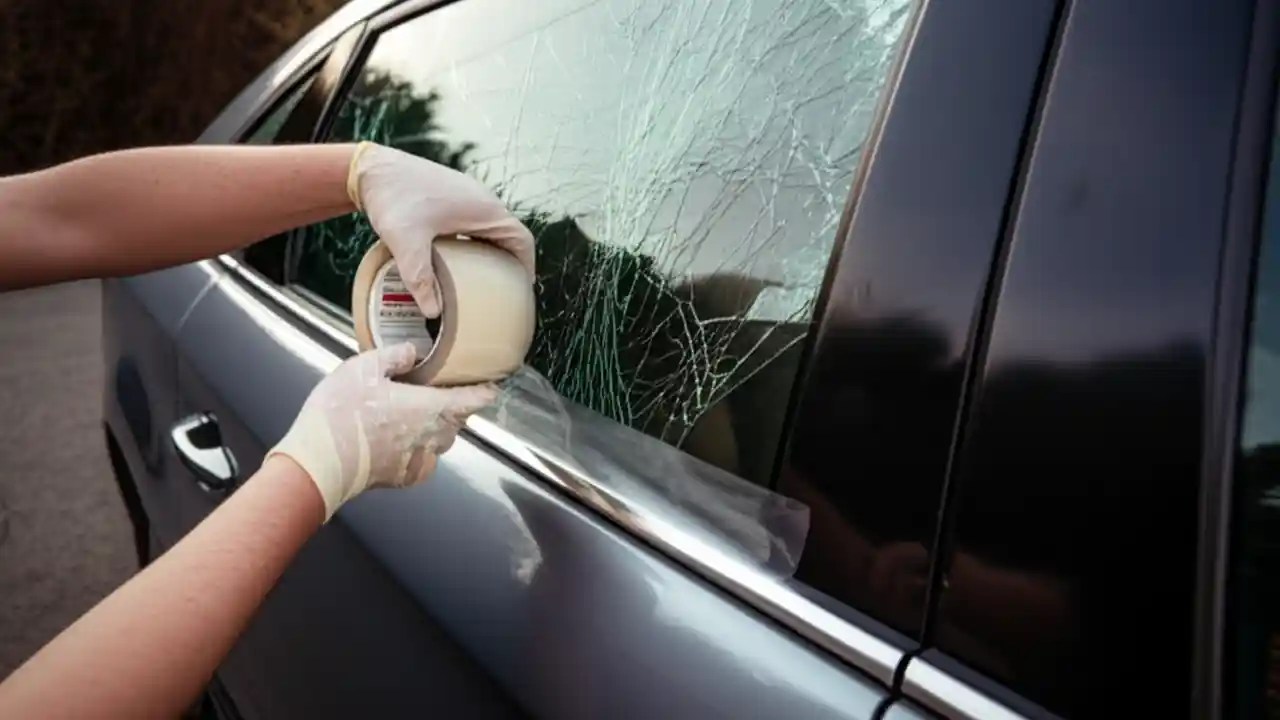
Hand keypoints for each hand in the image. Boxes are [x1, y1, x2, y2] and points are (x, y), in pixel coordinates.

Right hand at [268, 343, 496, 519]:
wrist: (317, 464)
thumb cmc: (340, 415)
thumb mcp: (363, 369)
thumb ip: (394, 356)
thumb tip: (413, 350)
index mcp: (430, 409)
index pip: (473, 401)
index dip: (484, 391)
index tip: (491, 385)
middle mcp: (432, 438)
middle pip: (457, 421)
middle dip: (453, 407)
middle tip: (438, 392)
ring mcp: (420, 461)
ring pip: (441, 441)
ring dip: (434, 428)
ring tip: (413, 413)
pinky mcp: (404, 478)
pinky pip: (423, 460)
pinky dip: (418, 448)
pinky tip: (397, 439)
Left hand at [347, 142, 535, 317]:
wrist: (371, 168)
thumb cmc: (393, 196)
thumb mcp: (406, 242)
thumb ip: (420, 278)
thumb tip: (433, 312)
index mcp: (484, 209)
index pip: (522, 241)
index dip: (527, 268)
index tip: (522, 291)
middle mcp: (482, 200)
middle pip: (510, 236)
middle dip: (510, 265)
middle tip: (503, 293)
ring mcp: (468, 196)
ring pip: (492, 230)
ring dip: (493, 253)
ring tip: (484, 281)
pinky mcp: (452, 197)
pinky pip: (476, 223)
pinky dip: (476, 243)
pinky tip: (459, 261)